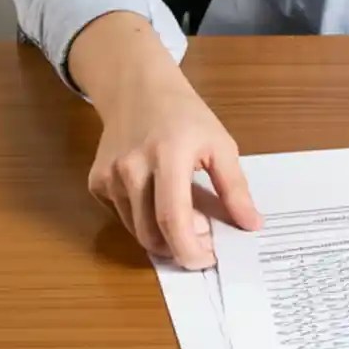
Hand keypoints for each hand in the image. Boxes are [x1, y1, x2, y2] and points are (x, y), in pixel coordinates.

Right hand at [88, 81, 261, 268]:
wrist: (137, 88)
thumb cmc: (185, 116)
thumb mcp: (221, 144)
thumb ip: (235, 188)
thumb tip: (251, 225)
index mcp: (168, 156)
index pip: (174, 218)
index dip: (191, 249)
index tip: (208, 259)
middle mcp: (132, 167)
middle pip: (152, 233)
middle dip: (179, 248)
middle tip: (202, 239)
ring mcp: (110, 175)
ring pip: (136, 230)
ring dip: (162, 236)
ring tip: (183, 216)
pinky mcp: (97, 181)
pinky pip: (123, 216)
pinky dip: (142, 219)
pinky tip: (155, 198)